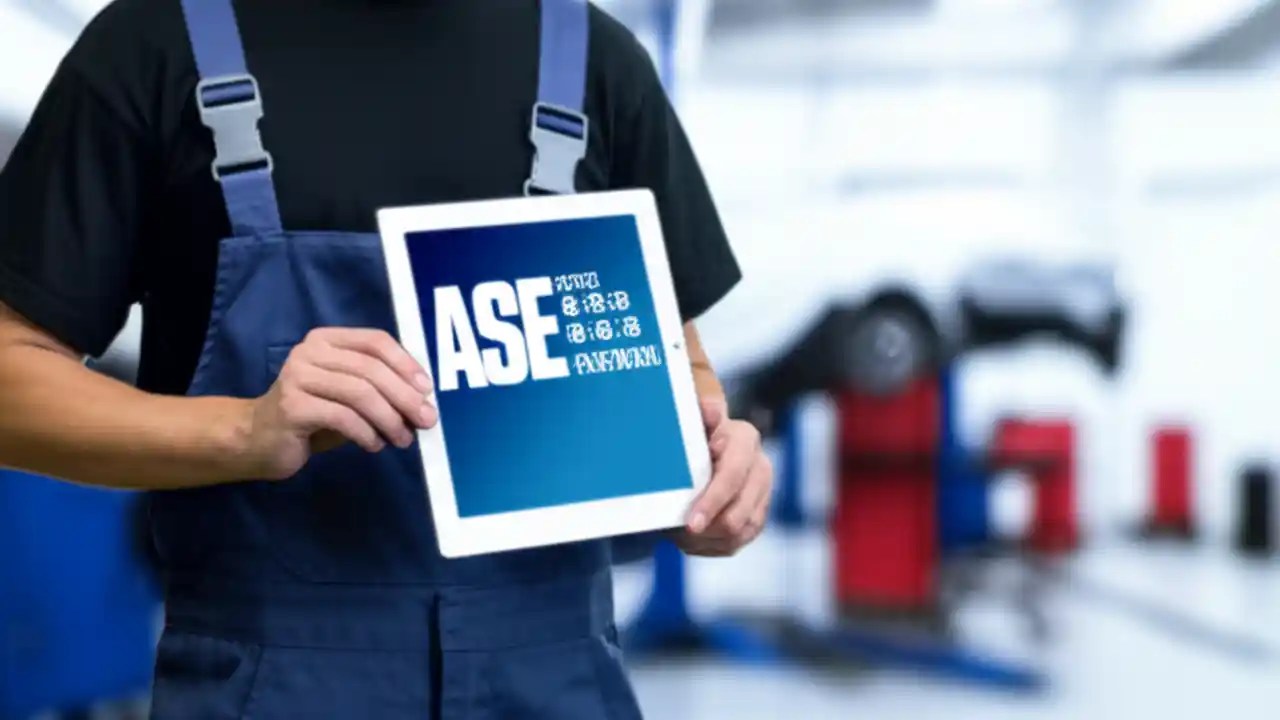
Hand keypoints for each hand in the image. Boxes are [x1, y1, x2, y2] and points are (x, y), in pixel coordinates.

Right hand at [245, 328, 436, 479]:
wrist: (257, 440)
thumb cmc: (312, 417)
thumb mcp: (349, 397)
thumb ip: (380, 391)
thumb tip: (423, 403)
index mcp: (327, 339)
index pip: (375, 341)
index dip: (406, 364)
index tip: (427, 390)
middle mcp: (309, 351)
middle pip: (371, 368)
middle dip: (405, 397)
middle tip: (426, 421)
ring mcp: (297, 376)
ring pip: (360, 393)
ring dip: (389, 419)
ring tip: (402, 439)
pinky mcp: (292, 406)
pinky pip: (342, 417)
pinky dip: (366, 433)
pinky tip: (374, 444)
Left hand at [671, 398, 773, 556]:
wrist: (699, 449)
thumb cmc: (691, 436)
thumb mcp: (692, 421)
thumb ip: (700, 414)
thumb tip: (711, 410)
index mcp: (745, 439)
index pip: (733, 476)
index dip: (712, 501)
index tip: (691, 523)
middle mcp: (761, 467)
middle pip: (738, 513)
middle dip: (707, 528)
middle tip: (680, 533)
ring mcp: (763, 494)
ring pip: (739, 532)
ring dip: (707, 538)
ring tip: (681, 533)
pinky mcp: (758, 515)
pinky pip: (737, 542)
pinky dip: (712, 544)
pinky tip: (694, 537)